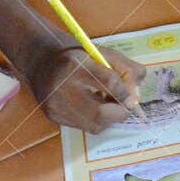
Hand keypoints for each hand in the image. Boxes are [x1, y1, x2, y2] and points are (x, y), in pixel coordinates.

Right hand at [29, 47, 145, 133]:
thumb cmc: (78, 56)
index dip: (126, 91)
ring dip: (110, 117)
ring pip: (94, 125)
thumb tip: (136, 96)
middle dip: (120, 112)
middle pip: (100, 112)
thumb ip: (125, 69)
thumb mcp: (103, 54)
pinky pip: (84, 126)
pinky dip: (97, 120)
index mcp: (75, 64)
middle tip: (127, 105)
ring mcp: (56, 106)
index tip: (133, 94)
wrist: (42, 62)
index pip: (109, 82)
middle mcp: (62, 88)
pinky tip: (95, 106)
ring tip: (109, 103)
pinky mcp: (53, 117)